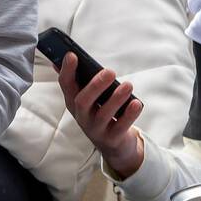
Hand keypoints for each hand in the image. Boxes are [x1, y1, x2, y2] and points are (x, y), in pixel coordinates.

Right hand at [57, 53, 144, 178]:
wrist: (114, 145)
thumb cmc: (100, 114)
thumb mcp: (87, 99)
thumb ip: (78, 81)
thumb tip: (64, 58)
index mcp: (73, 102)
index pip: (66, 85)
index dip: (67, 70)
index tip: (72, 55)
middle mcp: (81, 116)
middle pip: (83, 101)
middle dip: (95, 85)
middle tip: (110, 71)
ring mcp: (96, 129)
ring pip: (103, 114)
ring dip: (116, 98)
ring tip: (128, 85)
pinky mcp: (112, 138)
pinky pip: (121, 127)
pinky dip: (129, 115)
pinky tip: (136, 103)